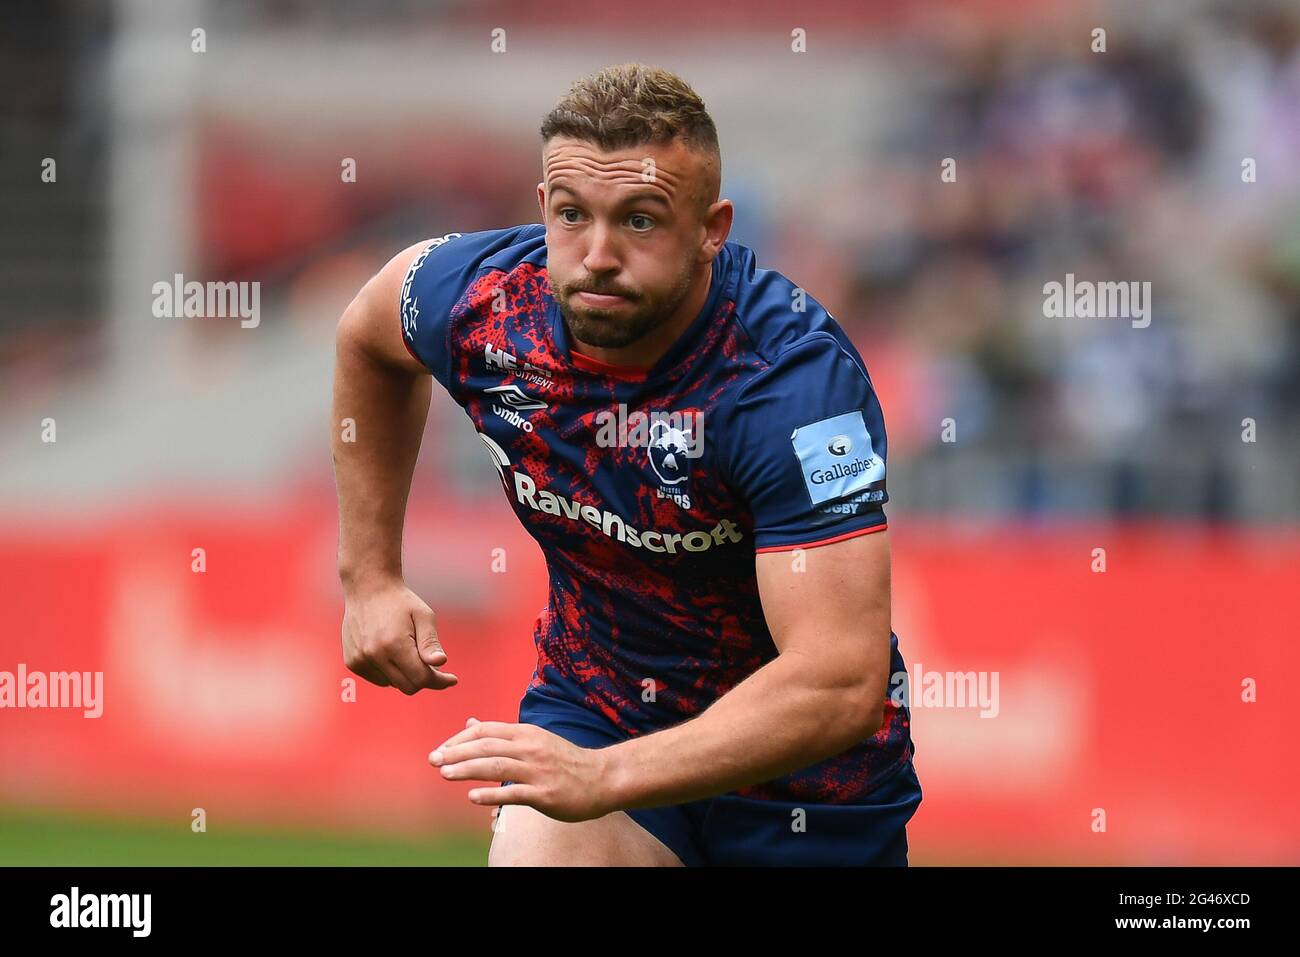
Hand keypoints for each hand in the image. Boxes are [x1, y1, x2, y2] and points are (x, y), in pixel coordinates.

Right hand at [341, 578, 457, 693]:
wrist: (368, 588)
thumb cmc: (400, 601)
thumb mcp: (423, 616)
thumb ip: (430, 642)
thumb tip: (440, 662)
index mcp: (394, 644)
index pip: (421, 678)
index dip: (439, 681)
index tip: (452, 679)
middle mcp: (374, 655)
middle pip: (408, 687)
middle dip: (424, 679)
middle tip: (433, 666)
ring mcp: (360, 660)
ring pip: (393, 684)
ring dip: (406, 675)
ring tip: (408, 650)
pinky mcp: (352, 662)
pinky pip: (379, 679)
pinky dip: (390, 673)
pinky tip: (392, 652)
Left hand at [430, 718, 613, 822]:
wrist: (603, 778)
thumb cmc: (565, 761)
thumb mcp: (534, 740)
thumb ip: (502, 735)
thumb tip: (471, 723)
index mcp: (526, 733)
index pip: (485, 730)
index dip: (459, 739)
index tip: (441, 750)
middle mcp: (530, 748)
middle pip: (486, 746)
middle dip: (455, 752)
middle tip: (432, 760)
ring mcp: (537, 770)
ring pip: (495, 766)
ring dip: (466, 769)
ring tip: (444, 774)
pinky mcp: (544, 793)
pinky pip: (514, 793)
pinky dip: (491, 793)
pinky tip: (472, 797)